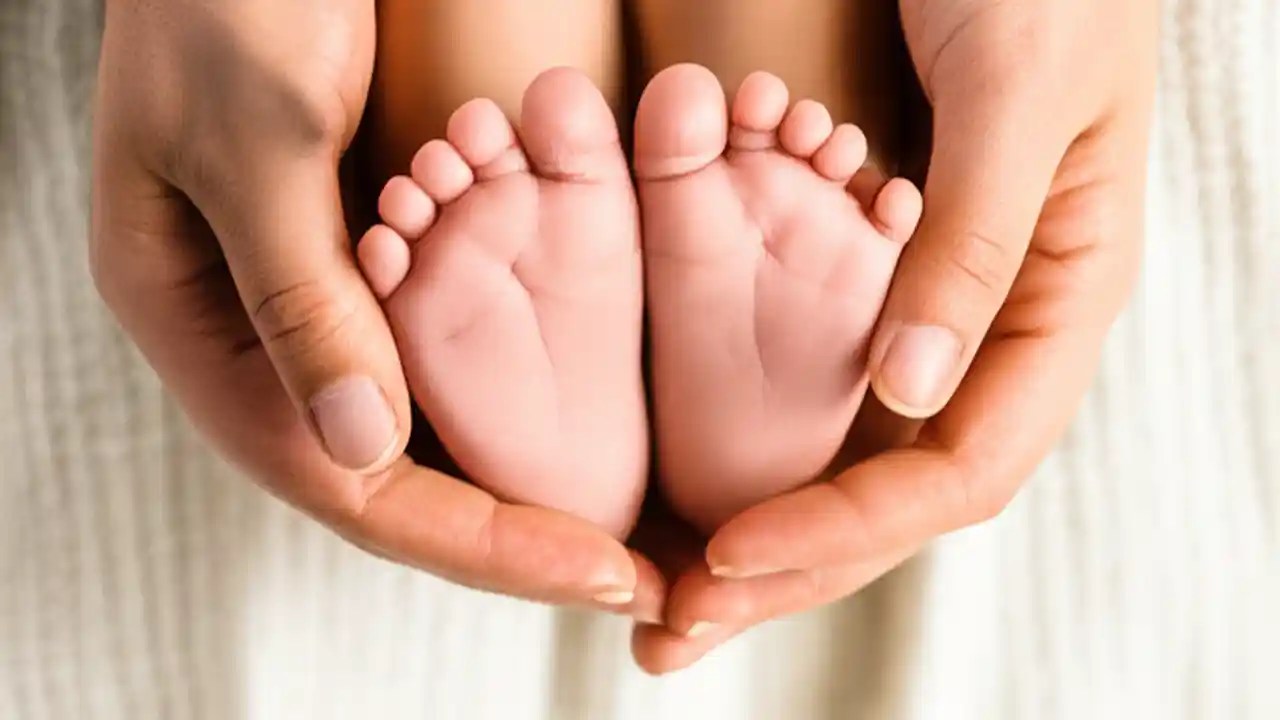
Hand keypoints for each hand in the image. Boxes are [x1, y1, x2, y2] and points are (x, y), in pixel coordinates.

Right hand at [90, 0, 660, 616]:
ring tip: (613, 529)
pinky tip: (572, 426)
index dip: (473, 536)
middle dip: (504, 532)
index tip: (594, 569)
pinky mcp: (350, 249)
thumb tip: (360, 452)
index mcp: (191, 315)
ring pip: (408, 422)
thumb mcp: (261, 136)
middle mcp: (247, 325)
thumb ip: (300, 294)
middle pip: (381, 470)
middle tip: (626, 575)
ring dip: (504, 480)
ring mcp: (299, 289)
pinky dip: (494, 397)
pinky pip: (426, 348)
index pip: (340, 474)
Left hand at [631, 0, 1160, 671]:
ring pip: (863, 460)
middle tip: (673, 627)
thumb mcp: (1014, 98)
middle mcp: (1003, 331)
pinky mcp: (896, 283)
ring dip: (773, 534)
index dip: (844, 527)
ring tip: (675, 592)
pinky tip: (706, 490)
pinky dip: (772, 450)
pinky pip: (836, 393)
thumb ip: (973, 240)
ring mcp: (951, 314)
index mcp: (1060, 304)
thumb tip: (912, 393)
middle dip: (793, 572)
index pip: (958, 470)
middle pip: (900, 495)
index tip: (728, 555)